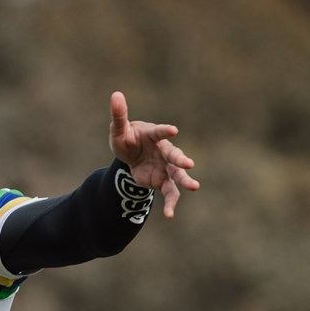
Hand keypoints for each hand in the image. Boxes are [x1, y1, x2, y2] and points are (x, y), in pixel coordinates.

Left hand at [109, 91, 199, 218]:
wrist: (130, 155)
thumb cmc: (126, 138)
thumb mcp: (119, 129)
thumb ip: (119, 115)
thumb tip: (115, 95)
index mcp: (154, 135)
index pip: (160, 132)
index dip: (165, 131)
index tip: (172, 131)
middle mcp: (164, 150)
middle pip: (174, 155)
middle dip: (181, 159)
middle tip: (189, 164)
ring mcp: (165, 166)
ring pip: (177, 174)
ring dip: (184, 181)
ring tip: (194, 186)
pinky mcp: (162, 180)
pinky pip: (169, 192)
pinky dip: (170, 204)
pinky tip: (169, 215)